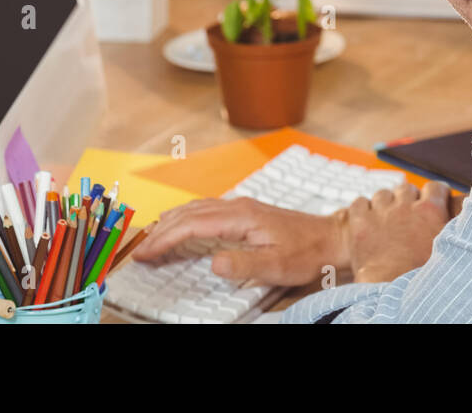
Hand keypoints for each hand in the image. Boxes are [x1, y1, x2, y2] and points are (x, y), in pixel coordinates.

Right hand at [131, 197, 344, 286]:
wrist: (332, 236)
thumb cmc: (307, 253)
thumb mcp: (277, 265)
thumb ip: (244, 264)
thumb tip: (213, 262)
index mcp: (242, 217)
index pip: (193, 225)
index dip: (165, 239)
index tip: (145, 253)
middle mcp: (238, 206)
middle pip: (189, 213)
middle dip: (161, 231)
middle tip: (140, 250)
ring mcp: (242, 206)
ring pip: (197, 208)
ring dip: (172, 221)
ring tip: (151, 237)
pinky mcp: (246, 211)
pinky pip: (208, 210)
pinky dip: (187, 217)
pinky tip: (182, 224)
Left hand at [347, 181, 451, 284]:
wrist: (390, 290)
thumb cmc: (423, 277)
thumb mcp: (448, 252)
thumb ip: (454, 233)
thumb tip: (463, 223)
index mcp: (431, 211)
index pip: (435, 187)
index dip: (435, 193)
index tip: (434, 199)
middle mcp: (406, 206)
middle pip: (407, 189)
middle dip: (407, 199)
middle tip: (407, 214)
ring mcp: (381, 212)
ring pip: (383, 194)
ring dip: (385, 204)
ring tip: (386, 219)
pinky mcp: (360, 223)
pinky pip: (359, 203)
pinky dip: (362, 209)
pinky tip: (366, 220)